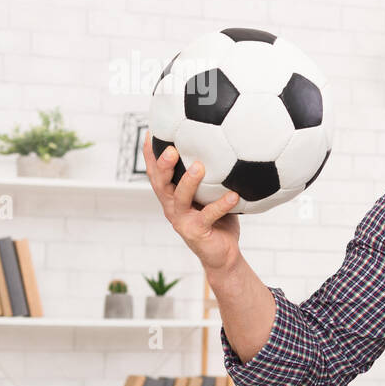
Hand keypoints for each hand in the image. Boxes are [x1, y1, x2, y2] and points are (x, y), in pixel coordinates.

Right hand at [143, 131, 240, 273]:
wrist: (223, 254)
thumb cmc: (218, 220)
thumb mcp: (211, 195)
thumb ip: (212, 176)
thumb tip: (226, 145)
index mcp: (171, 196)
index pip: (156, 172)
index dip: (151, 154)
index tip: (152, 132)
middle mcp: (172, 206)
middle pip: (160, 183)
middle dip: (163, 165)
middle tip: (171, 149)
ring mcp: (181, 220)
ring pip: (180, 198)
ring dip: (189, 181)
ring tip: (200, 166)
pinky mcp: (195, 232)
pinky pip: (209, 216)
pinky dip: (221, 204)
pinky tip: (234, 195)